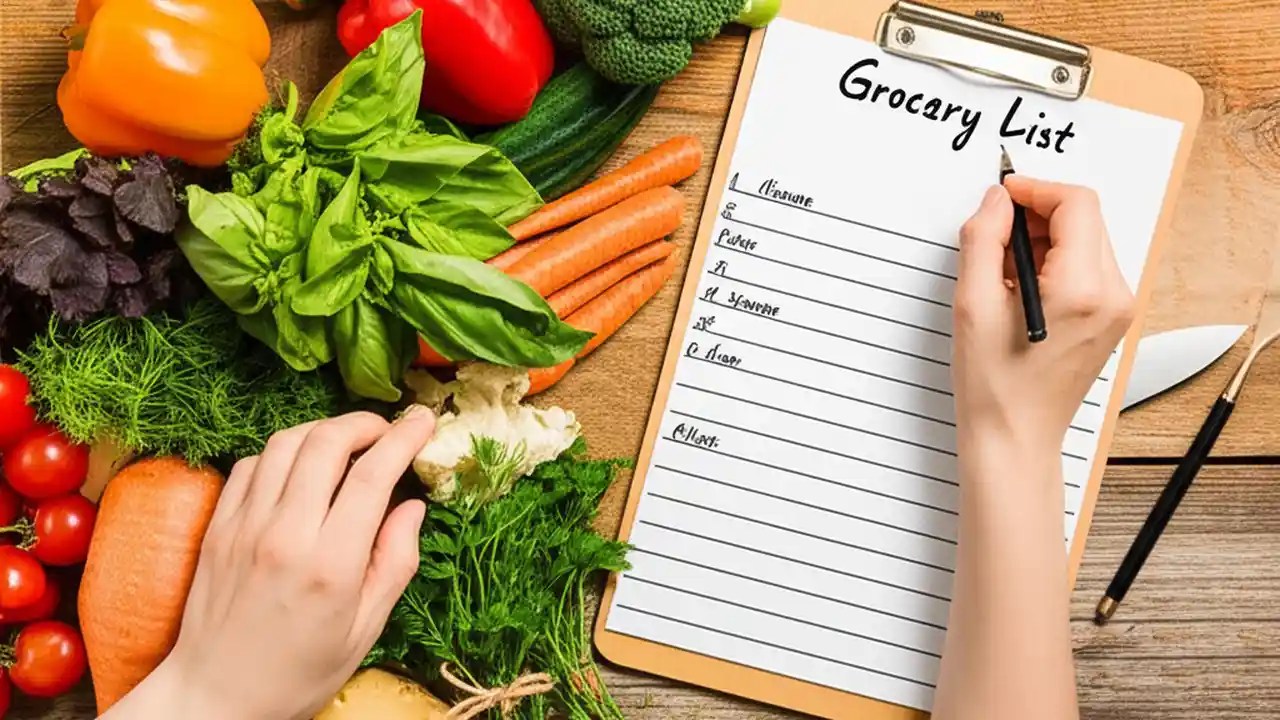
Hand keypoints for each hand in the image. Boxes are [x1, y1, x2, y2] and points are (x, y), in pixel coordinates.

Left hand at [108, 409, 434, 719]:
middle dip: (365, 423)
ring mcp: (245, 525)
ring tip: (349, 443)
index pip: (372, 475)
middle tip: (388, 431)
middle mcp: (284, 534)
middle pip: (326, 441)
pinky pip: (253, 463)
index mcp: (331, 564)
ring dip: (324, 429)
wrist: (215, 697)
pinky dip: (284, 451)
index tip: (424, 421)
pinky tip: (302, 467)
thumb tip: (413, 507)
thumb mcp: (366, 630)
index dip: (404, 438)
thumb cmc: (299, 672)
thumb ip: (395, 562)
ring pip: (286, 442)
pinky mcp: (219, 525)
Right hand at [952, 177, 1133, 452]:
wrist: (1015, 437)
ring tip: (1001, 271)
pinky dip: (1052, 262)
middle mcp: (1113, 295)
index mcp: (1084, 289)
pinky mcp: (1110, 318)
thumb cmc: (994, 385)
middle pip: (1083, 219)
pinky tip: (1019, 288)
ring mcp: (1117, 308)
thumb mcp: (973, 303)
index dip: (1035, 189)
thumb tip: (996, 201)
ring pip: (1084, 240)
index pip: (1076, 204)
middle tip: (993, 237)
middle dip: (1036, 216)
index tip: (1002, 195)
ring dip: (1042, 239)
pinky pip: (1085, 266)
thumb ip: (984, 239)